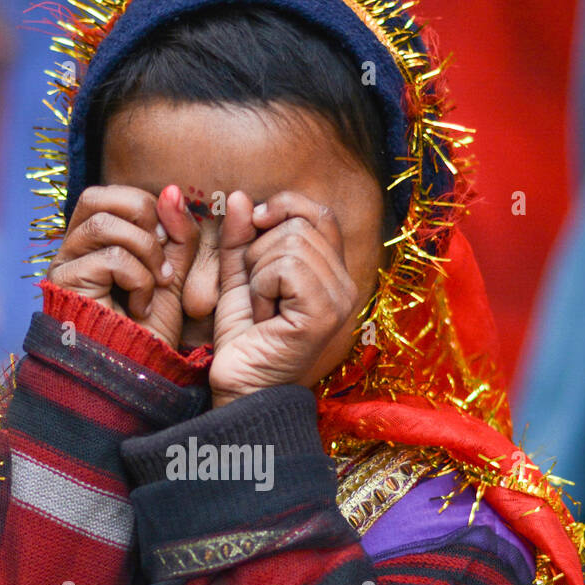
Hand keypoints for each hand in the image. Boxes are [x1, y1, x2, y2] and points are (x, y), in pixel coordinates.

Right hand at [46, 185, 198, 347]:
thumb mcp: (173, 272)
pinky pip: (110, 258)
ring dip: (145, 251)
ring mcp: (64, 265)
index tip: (169, 241)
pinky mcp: (65, 284)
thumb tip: (170, 189)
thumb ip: (176, 232)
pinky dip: (139, 279)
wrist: (135, 374)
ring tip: (156, 284)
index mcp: (94, 242)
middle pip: (98, 197)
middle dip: (142, 217)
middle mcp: (72, 249)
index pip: (112, 195)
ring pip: (104, 224)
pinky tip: (140, 307)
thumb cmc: (149, 329)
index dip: (147, 206)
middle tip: (161, 254)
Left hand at [208, 190, 360, 406]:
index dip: (286, 206)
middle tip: (258, 294)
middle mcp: (346, 284)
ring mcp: (341, 299)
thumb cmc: (243, 340)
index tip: (256, 222)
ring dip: (259, 273)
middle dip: (261, 251)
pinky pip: (287, 267)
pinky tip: (265, 315)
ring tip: (262, 308)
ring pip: (292, 243)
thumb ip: (241, 239)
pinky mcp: (325, 312)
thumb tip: (243, 196)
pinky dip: (262, 286)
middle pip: (300, 225)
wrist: (241, 387)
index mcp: (332, 273)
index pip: (320, 213)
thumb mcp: (238, 278)